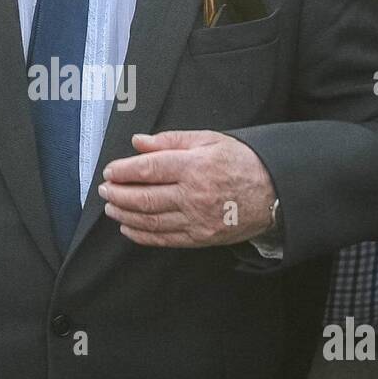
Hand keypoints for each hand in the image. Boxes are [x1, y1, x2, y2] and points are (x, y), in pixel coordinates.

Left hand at [99, 130, 274, 247]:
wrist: (273, 193)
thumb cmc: (241, 162)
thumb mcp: (209, 140)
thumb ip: (171, 141)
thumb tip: (138, 142)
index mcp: (195, 166)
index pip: (149, 168)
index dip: (124, 171)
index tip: (109, 172)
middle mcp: (194, 194)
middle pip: (145, 197)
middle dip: (118, 194)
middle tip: (104, 190)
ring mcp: (197, 219)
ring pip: (150, 220)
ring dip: (125, 214)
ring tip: (111, 207)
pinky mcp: (201, 237)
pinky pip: (164, 238)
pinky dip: (141, 234)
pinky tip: (128, 227)